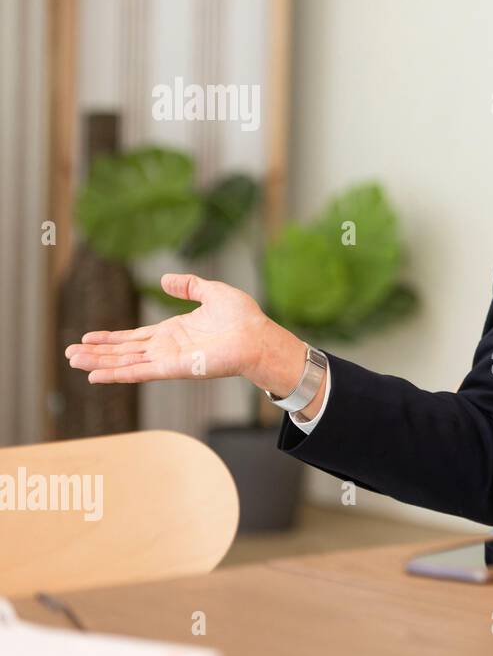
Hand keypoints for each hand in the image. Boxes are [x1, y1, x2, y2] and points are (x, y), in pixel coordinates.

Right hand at [66, 273, 304, 394]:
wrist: (259, 336)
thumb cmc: (243, 318)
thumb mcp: (211, 292)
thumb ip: (188, 285)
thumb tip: (165, 279)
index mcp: (174, 332)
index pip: (134, 337)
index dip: (110, 338)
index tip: (87, 338)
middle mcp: (167, 347)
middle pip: (124, 351)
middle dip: (97, 352)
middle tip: (70, 354)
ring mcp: (169, 359)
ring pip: (126, 362)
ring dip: (99, 362)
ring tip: (74, 361)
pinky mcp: (175, 368)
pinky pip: (140, 372)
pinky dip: (117, 374)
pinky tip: (96, 376)